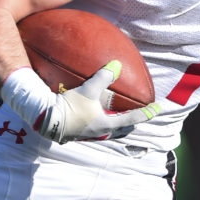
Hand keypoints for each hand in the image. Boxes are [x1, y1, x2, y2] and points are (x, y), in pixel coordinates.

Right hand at [1, 62, 160, 143]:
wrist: (42, 119)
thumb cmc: (67, 106)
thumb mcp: (88, 90)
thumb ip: (103, 77)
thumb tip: (117, 64)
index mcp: (106, 125)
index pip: (132, 119)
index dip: (146, 114)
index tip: (157, 110)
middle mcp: (98, 133)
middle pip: (121, 130)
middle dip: (131, 123)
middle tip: (138, 116)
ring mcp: (86, 135)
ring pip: (107, 132)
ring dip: (115, 125)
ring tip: (118, 117)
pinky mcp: (75, 134)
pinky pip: (92, 129)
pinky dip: (99, 122)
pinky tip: (92, 115)